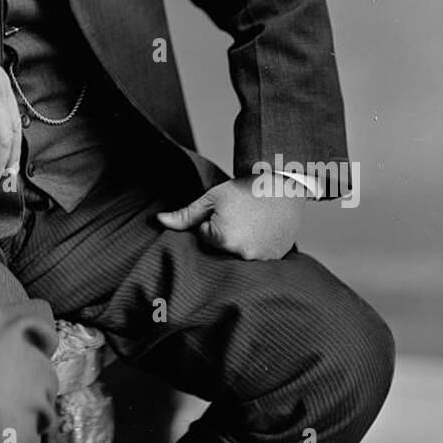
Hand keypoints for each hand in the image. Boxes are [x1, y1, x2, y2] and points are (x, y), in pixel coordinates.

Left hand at [156, 176, 303, 259]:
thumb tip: (158, 221)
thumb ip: (184, 215)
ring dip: (243, 240)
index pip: (205, 237)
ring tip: (254, 220)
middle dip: (226, 234)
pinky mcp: (276, 258)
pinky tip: (265, 228)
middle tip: (241, 215)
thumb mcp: (211, 198)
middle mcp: (242, 255)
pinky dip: (259, 244)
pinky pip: (259, 255)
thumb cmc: (246, 188)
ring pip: (239, 252)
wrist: (284, 184)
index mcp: (223, 240)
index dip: (213, 220)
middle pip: (221, 248)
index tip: (228, 209)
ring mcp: (262, 258)